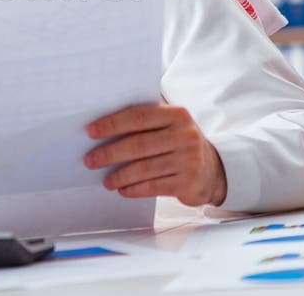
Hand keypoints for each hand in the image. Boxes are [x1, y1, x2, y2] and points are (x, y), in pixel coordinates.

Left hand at [84, 103, 226, 206]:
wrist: (213, 170)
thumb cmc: (179, 143)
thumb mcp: (170, 125)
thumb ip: (145, 120)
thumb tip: (102, 124)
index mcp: (177, 115)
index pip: (138, 117)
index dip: (112, 124)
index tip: (91, 132)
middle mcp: (185, 135)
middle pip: (138, 144)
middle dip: (110, 153)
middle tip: (90, 160)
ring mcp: (189, 160)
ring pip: (144, 168)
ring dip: (120, 175)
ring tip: (106, 180)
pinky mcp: (189, 183)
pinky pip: (154, 186)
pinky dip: (134, 189)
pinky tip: (122, 190)